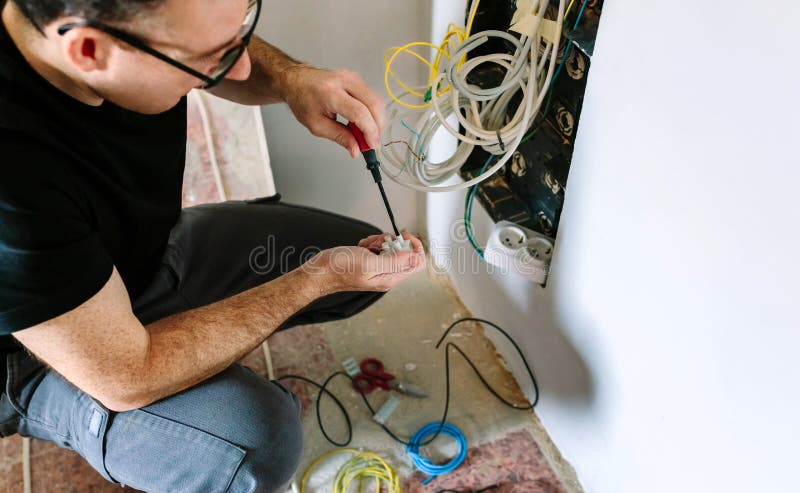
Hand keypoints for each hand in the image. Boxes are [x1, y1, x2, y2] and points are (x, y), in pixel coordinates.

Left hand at [280, 65, 385, 157]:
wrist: (297, 81)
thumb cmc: (302, 100)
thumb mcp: (316, 125)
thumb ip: (339, 137)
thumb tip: (356, 149)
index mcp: (330, 93)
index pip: (360, 113)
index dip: (370, 131)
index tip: (372, 145)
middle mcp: (344, 81)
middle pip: (374, 104)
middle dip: (378, 127)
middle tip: (372, 142)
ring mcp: (352, 77)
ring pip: (376, 101)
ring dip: (376, 120)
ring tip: (365, 133)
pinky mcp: (356, 78)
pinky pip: (372, 97)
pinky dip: (372, 113)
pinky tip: (363, 122)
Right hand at [303, 233, 425, 291]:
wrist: (320, 271)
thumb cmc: (339, 270)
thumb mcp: (370, 263)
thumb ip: (395, 261)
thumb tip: (415, 258)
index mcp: (390, 278)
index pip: (416, 262)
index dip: (414, 246)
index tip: (403, 237)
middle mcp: (386, 274)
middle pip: (404, 252)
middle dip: (393, 242)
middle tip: (379, 243)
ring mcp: (378, 268)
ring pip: (390, 248)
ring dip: (380, 241)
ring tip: (368, 246)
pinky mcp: (369, 261)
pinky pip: (378, 248)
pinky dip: (371, 243)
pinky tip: (362, 247)